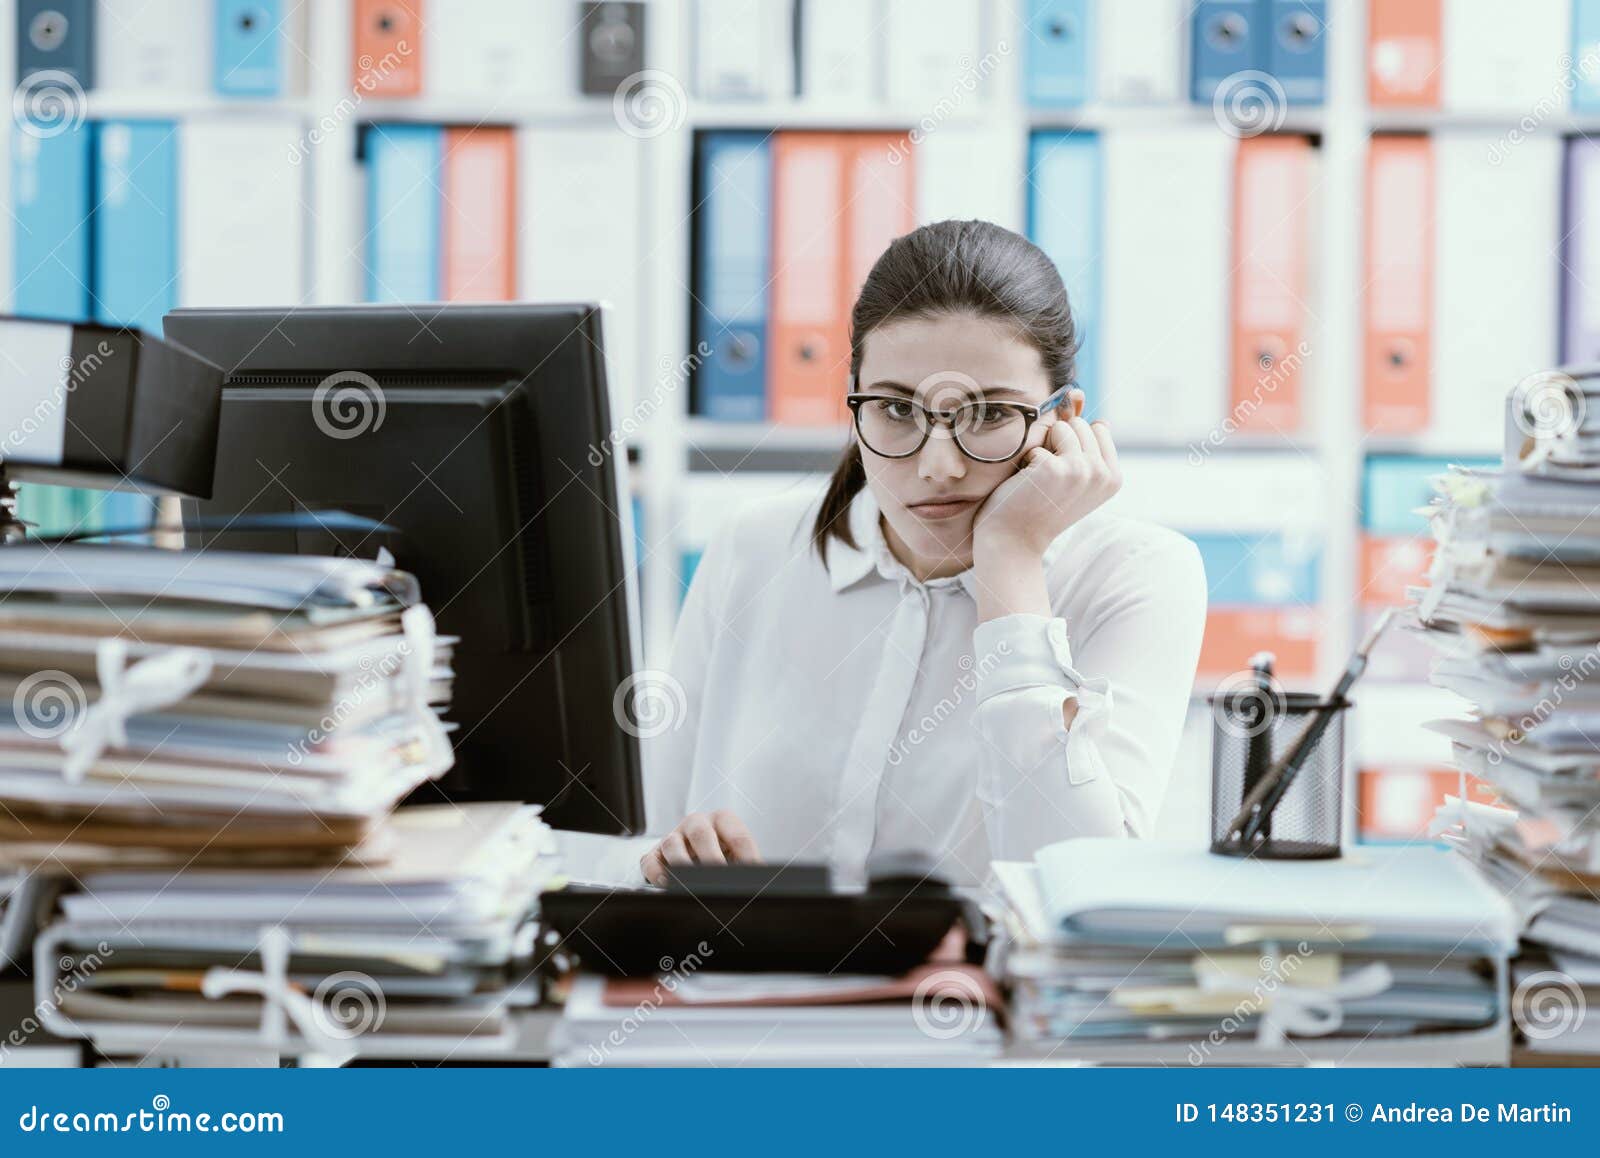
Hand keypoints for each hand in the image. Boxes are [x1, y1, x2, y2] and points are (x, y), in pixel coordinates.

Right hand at [640, 810, 761, 884]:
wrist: (696, 853)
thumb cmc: (722, 853)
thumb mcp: (738, 854)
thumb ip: (747, 864)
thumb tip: (761, 878)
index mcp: (723, 820)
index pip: (737, 836)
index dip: (747, 856)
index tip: (752, 873)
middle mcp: (697, 824)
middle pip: (702, 833)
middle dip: (711, 856)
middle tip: (719, 875)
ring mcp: (674, 837)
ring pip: (672, 843)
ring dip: (681, 863)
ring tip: (690, 881)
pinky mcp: (655, 854)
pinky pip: (650, 861)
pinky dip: (656, 872)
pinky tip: (667, 883)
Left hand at [972, 390, 1120, 562]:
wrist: (1013, 539)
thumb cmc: (1037, 503)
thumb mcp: (1068, 468)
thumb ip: (1079, 433)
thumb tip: (1085, 399)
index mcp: (1114, 477)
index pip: (1096, 428)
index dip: (1072, 444)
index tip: (1063, 475)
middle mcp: (1105, 474)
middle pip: (1080, 424)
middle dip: (1058, 443)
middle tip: (1048, 479)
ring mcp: (1084, 470)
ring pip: (1062, 426)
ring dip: (1044, 447)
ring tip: (1039, 479)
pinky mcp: (1056, 468)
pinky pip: (1040, 439)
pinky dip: (1028, 457)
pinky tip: (1028, 484)